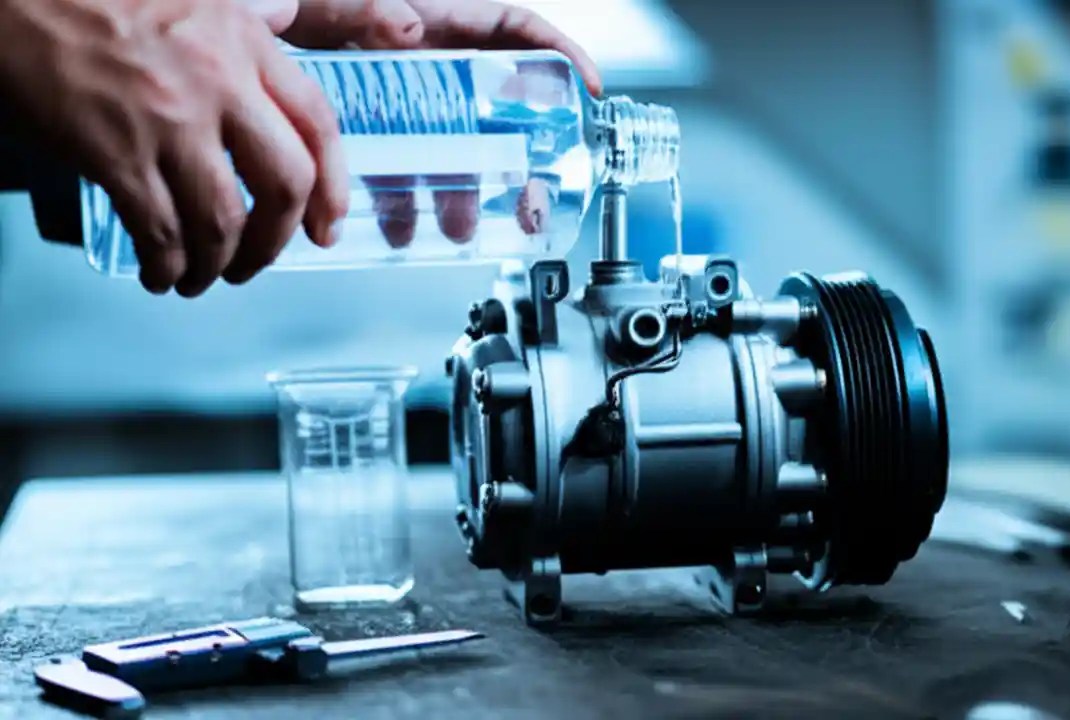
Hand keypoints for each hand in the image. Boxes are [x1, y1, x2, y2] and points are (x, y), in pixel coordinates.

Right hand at [0, 0, 347, 295]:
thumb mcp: (192, 1)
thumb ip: (238, 43)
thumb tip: (272, 75)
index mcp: (244, 42)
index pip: (319, 125)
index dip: (334, 188)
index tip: (326, 228)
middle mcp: (220, 82)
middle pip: (285, 185)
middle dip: (275, 240)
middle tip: (258, 263)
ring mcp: (169, 120)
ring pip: (222, 221)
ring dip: (217, 265)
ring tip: (198, 278)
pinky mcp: (116, 152)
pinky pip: (161, 232)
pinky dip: (166, 265)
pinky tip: (158, 274)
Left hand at [283, 0, 601, 246]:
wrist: (208, 32)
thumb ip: (366, 2)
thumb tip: (408, 26)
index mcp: (428, 14)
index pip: (512, 29)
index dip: (557, 56)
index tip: (585, 92)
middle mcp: (419, 54)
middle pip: (487, 105)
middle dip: (510, 157)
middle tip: (524, 201)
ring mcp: (391, 89)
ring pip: (441, 142)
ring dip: (455, 189)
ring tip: (456, 227)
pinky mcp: (355, 119)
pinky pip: (392, 159)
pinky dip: (399, 195)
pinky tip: (394, 222)